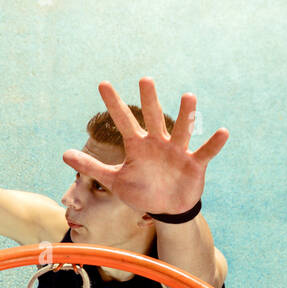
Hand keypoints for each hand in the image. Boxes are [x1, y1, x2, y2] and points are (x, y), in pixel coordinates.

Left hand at [63, 79, 228, 216]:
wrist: (167, 208)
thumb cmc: (142, 190)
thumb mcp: (114, 180)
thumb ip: (91, 167)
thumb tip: (64, 154)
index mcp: (138, 146)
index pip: (123, 121)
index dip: (113, 104)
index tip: (102, 84)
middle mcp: (158, 143)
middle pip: (153, 117)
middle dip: (149, 100)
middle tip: (144, 80)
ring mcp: (177, 151)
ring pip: (182, 129)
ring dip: (186, 115)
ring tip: (188, 97)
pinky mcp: (194, 163)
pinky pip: (206, 152)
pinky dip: (214, 143)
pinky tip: (222, 132)